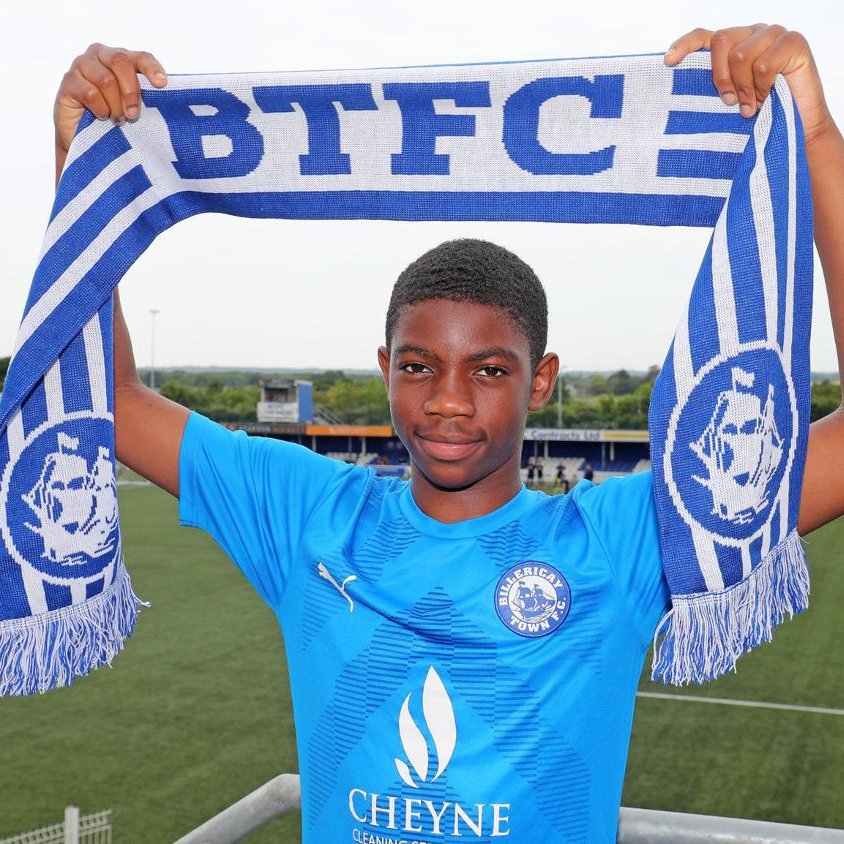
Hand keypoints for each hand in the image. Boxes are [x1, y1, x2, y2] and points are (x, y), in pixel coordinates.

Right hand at [54, 44, 166, 154]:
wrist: (85, 137)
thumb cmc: (114, 118)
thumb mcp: (133, 105)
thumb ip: (145, 95)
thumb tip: (165, 93)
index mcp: (121, 58)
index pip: (140, 56)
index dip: (152, 68)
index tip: (162, 84)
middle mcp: (100, 54)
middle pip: (121, 61)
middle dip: (131, 91)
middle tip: (134, 114)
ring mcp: (81, 65)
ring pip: (106, 80)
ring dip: (116, 105)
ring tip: (118, 120)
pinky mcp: (68, 81)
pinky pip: (90, 93)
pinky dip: (101, 109)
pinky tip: (102, 117)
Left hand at [664, 25, 832, 145]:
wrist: (797, 126)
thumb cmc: (758, 114)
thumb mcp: (730, 101)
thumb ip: (714, 88)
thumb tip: (682, 92)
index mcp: (732, 45)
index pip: (703, 35)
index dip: (685, 45)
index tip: (668, 62)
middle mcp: (750, 33)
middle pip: (720, 41)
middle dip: (719, 76)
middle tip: (727, 102)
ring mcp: (773, 34)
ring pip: (741, 55)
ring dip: (744, 89)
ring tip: (750, 107)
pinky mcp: (793, 41)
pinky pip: (765, 65)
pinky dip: (762, 88)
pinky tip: (767, 99)